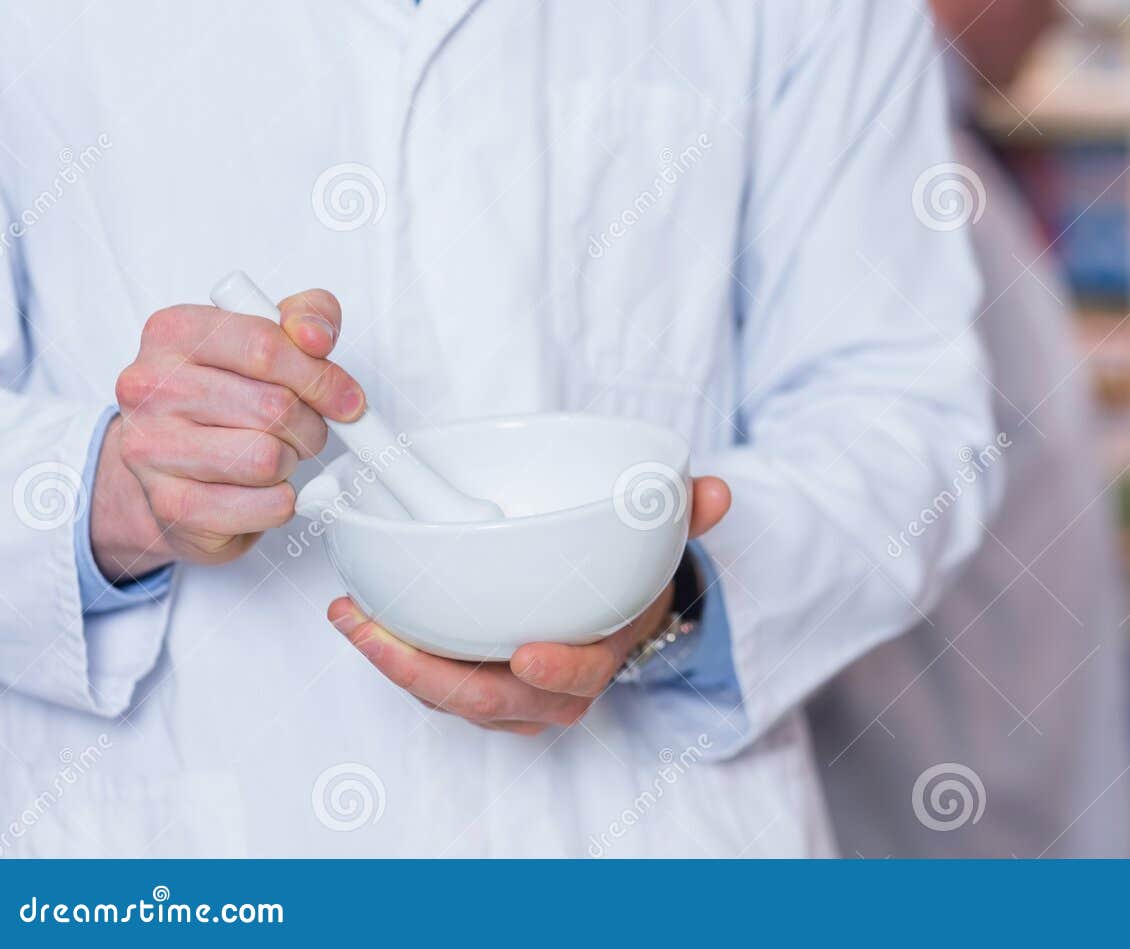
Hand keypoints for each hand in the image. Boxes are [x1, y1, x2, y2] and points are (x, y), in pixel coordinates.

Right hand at [93, 291, 365, 579]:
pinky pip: (267, 505)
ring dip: (291, 461)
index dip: (320, 376)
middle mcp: (149, 388)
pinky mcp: (172, 506)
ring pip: (268, 458)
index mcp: (172, 333)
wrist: (170, 467)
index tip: (346, 397)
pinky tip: (258, 488)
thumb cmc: (225, 395)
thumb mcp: (266, 337)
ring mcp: (151, 449)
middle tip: (304, 428)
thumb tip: (316, 335)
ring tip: (274, 454)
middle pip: (273, 407)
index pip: (265, 347)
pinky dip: (280, 501)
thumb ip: (305, 317)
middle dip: (309, 423)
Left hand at [329, 476, 731, 735]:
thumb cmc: (625, 579)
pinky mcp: (473, 684)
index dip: (556, 672)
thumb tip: (712, 491)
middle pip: (489, 702)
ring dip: (396, 664)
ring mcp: (507, 696)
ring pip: (448, 699)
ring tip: (353, 617)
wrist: (609, 611)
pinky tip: (363, 618)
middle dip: (427, 673)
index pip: (579, 678)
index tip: (526, 654)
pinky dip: (394, 656)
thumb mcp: (661, 542)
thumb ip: (687, 514)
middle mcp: (550, 690)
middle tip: (380, 631)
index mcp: (600, 655)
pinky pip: (430, 684)